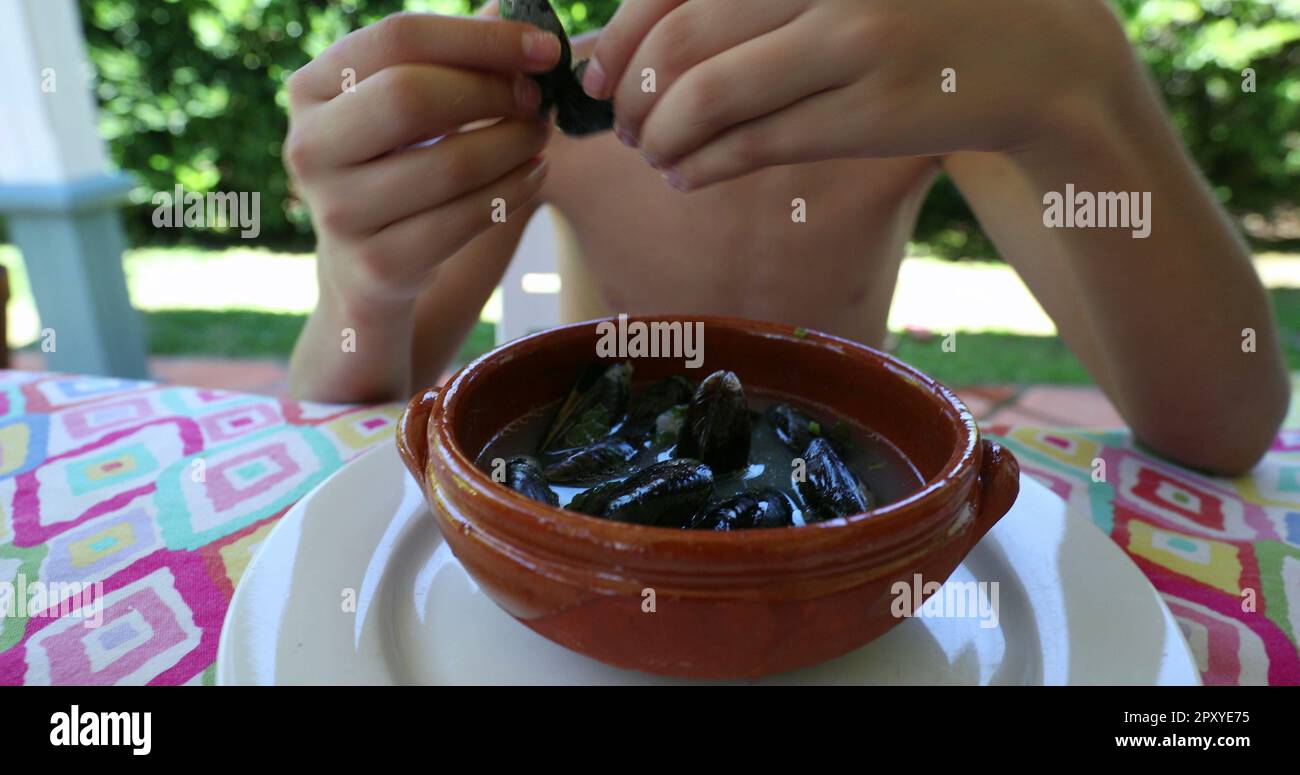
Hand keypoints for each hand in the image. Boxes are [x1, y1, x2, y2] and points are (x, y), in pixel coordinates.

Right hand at [283, 3, 560, 311]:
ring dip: (513, 146)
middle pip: (411, 95)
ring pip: (448, 164)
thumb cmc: (398, 167)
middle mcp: (309, 146)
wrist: (366, 269)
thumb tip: (519, 14)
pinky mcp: (376, 265)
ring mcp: (336, 212)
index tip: (544, 50)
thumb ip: (455, 59)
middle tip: (536, 102)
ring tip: (540, 137)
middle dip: (492, 93)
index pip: (398, 38)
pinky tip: (534, 176)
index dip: (480, 39)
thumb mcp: (409, 108)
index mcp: (311, 87)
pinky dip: (512, 193)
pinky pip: (463, 220)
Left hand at [582, 0, 1129, 189]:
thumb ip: (749, 0)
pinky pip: (759, 145)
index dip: (617, 36)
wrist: (1038, 48)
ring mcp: (853, 44)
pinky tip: (686, 175)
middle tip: (619, 122)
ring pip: (710, 99)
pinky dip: (703, 166)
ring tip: (650, 153)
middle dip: (629, 95)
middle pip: (680, 43)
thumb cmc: (917, 6)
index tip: (596, 71)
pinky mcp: (872, 114)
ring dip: (659, 137)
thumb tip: (631, 36)